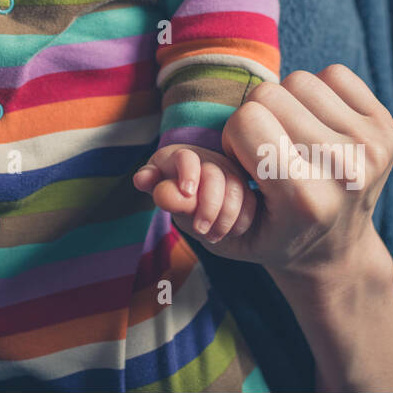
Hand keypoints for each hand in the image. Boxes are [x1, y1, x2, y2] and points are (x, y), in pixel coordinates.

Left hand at [133, 145, 256, 257]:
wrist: (193, 197)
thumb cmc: (171, 189)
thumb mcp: (160, 188)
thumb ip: (152, 184)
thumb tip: (141, 179)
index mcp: (181, 156)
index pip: (186, 158)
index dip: (188, 173)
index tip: (187, 193)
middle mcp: (208, 159)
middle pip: (214, 175)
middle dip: (209, 204)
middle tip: (200, 230)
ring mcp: (229, 171)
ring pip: (236, 187)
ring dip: (227, 215)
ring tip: (213, 236)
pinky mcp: (245, 185)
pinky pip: (251, 199)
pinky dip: (243, 218)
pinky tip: (231, 232)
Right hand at [135, 65, 392, 282]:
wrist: (338, 251)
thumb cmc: (270, 235)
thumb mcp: (220, 233)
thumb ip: (181, 205)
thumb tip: (146, 179)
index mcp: (305, 196)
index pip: (246, 119)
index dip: (235, 137)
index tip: (248, 164)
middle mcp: (345, 170)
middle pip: (272, 93)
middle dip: (258, 117)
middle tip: (269, 152)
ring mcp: (372, 147)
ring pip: (301, 79)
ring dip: (288, 104)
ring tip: (293, 142)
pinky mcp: (389, 130)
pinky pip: (335, 73)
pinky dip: (320, 95)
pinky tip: (319, 130)